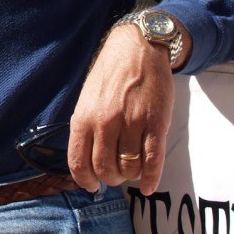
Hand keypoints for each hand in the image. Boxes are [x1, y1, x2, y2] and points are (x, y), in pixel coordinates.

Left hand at [68, 21, 187, 195]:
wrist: (138, 47)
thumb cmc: (111, 73)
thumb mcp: (87, 98)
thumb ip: (86, 127)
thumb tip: (87, 160)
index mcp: (83, 116)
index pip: (78, 162)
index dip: (84, 180)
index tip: (92, 186)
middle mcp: (105, 122)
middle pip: (104, 169)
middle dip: (110, 179)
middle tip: (115, 175)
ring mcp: (131, 123)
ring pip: (129, 167)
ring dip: (130, 176)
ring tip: (131, 169)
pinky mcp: (155, 123)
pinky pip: (152, 161)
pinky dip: (150, 179)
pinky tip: (148, 186)